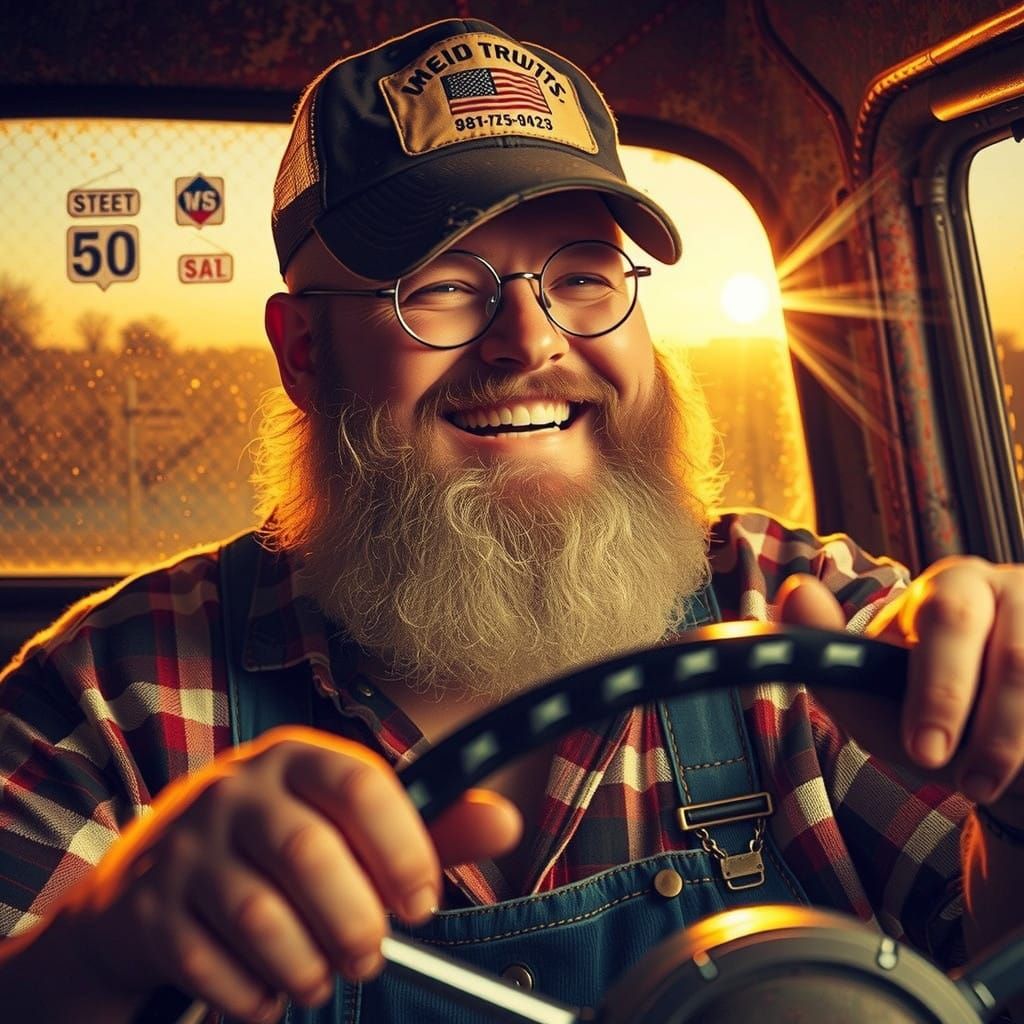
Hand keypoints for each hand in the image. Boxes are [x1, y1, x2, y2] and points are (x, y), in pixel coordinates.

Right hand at [65, 726, 520, 1022]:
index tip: (421, 903)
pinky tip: (269, 992)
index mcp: (299, 759)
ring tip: (324, 977)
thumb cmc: (283, 842)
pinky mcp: (154, 907)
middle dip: (356, 924)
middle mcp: (240, 791)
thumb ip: (428, 828)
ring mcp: (190, 846)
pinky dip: (253, 997)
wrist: (160, 874)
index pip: (361, 787)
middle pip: (311, 857)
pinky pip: (211, 966)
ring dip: (308, 968)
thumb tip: (506, 823)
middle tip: (372, 955)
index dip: (402, 851)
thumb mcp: (351, 821)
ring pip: (262, 917)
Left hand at [779, 559, 1023, 808]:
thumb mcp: (877, 691)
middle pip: (1017, 656)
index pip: (948, 618)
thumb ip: (831, 652)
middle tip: (960, 779)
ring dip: (1011, 749)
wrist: (1011, 753)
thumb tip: (795, 591)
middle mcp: (1016, 593)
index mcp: (956, 586)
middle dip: (989, 730)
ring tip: (982, 785)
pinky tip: (1022, 775)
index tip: (925, 751)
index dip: (939, 688)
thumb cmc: (936, 714)